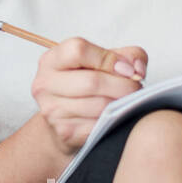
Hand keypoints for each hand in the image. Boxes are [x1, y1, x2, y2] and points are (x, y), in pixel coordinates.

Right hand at [31, 37, 147, 157]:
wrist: (63, 121)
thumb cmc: (85, 86)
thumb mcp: (101, 62)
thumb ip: (126, 56)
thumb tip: (136, 70)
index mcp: (52, 60)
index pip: (78, 50)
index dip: (109, 59)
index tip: (127, 68)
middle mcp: (45, 83)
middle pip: (92, 81)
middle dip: (123, 86)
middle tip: (135, 88)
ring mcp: (52, 109)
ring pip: (99, 106)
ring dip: (122, 104)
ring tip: (127, 101)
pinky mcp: (64, 131)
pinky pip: (99, 125)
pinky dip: (113, 121)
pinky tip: (114, 116)